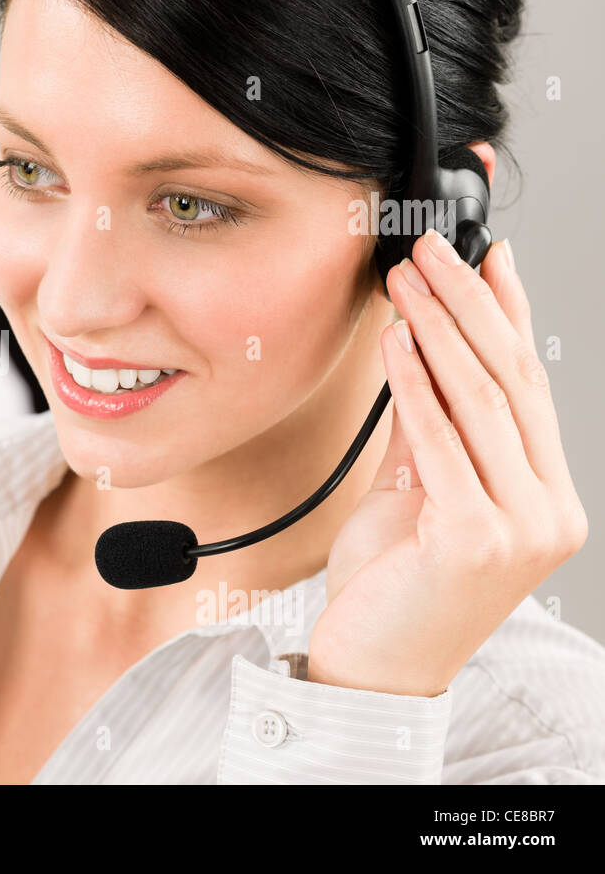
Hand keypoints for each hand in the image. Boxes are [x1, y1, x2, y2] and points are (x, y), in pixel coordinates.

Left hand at [311, 229, 587, 697]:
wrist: (374, 668)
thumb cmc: (394, 587)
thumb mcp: (417, 494)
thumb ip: (428, 432)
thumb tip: (422, 350)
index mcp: (543, 497)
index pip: (530, 385)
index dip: (510, 313)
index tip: (487, 257)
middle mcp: (548, 510)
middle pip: (512, 381)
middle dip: (469, 305)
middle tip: (432, 252)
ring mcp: (520, 528)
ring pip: (482, 402)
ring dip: (439, 330)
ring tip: (409, 281)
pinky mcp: (475, 540)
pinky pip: (441, 443)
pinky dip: (416, 386)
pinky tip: (396, 341)